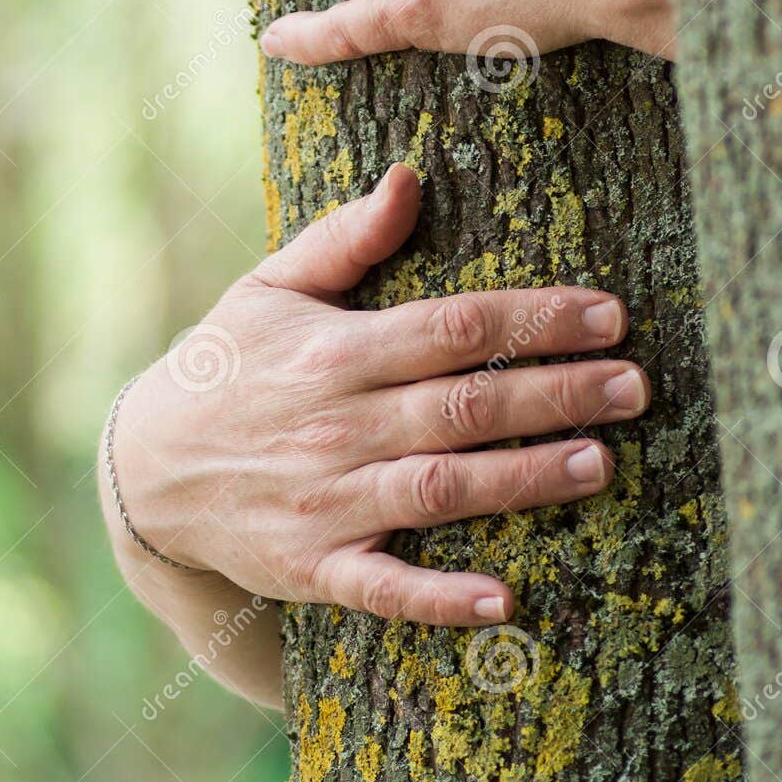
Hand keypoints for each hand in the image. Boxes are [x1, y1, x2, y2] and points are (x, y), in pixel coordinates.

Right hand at [109, 165, 649, 626]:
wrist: (146, 470)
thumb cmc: (226, 366)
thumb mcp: (270, 287)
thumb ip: (345, 237)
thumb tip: (412, 177)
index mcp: (336, 351)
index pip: (454, 327)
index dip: (535, 319)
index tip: (610, 314)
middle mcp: (338, 424)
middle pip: (465, 406)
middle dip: (556, 394)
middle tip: (635, 386)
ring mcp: (326, 500)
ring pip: (441, 489)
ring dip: (524, 479)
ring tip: (600, 462)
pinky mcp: (314, 565)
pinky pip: (384, 587)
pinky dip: (440, 598)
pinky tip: (503, 603)